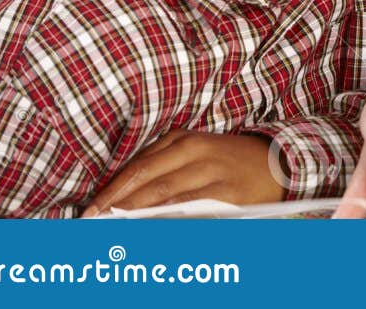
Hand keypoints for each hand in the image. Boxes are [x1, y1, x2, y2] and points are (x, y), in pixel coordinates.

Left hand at [83, 131, 283, 215]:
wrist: (276, 162)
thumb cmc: (227, 159)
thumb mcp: (195, 151)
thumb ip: (162, 166)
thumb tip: (121, 195)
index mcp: (183, 139)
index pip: (137, 166)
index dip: (110, 190)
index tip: (89, 211)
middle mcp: (196, 151)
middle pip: (145, 178)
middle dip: (114, 203)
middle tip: (92, 222)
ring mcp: (212, 170)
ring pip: (163, 193)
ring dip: (134, 212)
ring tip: (112, 227)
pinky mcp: (227, 192)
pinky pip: (191, 206)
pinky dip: (168, 217)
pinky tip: (150, 226)